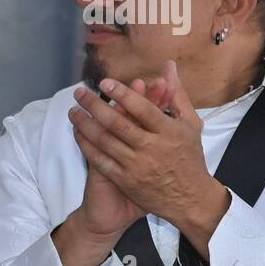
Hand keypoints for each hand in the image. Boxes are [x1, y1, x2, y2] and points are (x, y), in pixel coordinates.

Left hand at [69, 66, 229, 249]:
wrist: (190, 198)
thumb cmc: (190, 157)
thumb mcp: (190, 125)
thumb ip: (177, 95)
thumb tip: (169, 67)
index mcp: (170, 132)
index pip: (143, 108)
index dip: (122, 94)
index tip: (104, 83)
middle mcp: (153, 148)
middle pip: (118, 123)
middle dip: (95, 105)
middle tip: (79, 93)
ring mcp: (137, 166)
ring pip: (105, 141)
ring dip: (86, 124)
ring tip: (73, 110)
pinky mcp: (126, 180)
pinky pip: (101, 160)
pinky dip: (87, 146)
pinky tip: (78, 133)